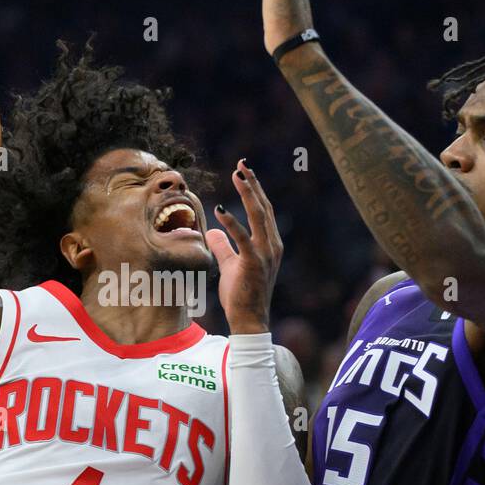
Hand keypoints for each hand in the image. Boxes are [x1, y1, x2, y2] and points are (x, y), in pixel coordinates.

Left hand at [206, 159, 282, 334]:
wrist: (249, 319)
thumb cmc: (241, 295)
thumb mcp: (230, 266)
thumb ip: (223, 246)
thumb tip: (212, 231)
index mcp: (270, 244)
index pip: (263, 210)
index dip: (254, 189)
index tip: (243, 172)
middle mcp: (272, 245)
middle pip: (263, 207)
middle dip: (252, 184)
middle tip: (242, 164)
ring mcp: (265, 254)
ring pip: (258, 216)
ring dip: (247, 194)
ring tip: (237, 175)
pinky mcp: (254, 264)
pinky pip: (243, 238)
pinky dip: (232, 223)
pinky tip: (220, 210)